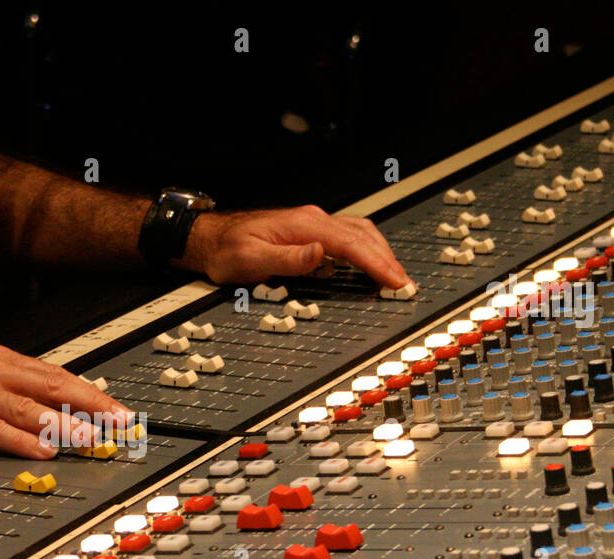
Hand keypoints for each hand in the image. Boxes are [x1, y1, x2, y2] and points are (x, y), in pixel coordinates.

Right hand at [0, 344, 134, 458]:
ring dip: (65, 424)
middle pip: (51, 386)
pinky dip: (22, 440)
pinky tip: (43, 449)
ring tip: (93, 439)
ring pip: (28, 408)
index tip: (118, 409)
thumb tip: (45, 409)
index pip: (54, 374)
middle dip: (92, 405)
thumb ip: (4, 389)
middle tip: (121, 422)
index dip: (91, 392)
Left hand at [180, 204, 410, 288]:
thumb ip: (288, 258)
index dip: (376, 263)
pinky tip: (369, 263)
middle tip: (404, 283)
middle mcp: (312, 220)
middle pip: (362, 235)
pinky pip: (347, 238)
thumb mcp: (251, 258)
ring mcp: (312, 225)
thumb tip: (320, 254)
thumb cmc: (225, 249)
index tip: (395, 280)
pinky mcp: (308, 233)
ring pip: (358, 233)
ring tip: (393, 275)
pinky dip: (365, 251)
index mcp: (303, 225)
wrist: (209, 238)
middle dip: (386, 259)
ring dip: (379, 253)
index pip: (351, 243)